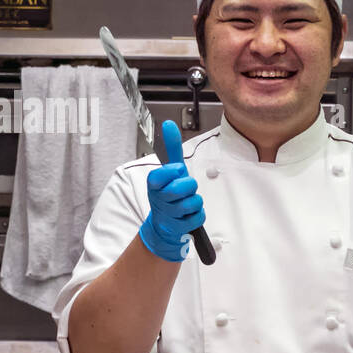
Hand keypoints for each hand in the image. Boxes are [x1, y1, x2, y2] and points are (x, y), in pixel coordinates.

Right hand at [139, 120, 205, 262]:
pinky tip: (189, 214)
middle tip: (185, 188)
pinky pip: (198, 217)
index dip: (172, 172)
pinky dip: (198, 214)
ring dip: (195, 201)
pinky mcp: (179, 228)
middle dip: (189, 186)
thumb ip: (171, 148)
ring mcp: (168, 215)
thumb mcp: (169, 170)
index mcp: (154, 184)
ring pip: (193, 202)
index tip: (177, 170)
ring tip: (187, 202)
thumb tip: (169, 124)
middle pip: (182, 187)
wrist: (164, 224)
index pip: (160, 174)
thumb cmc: (169, 193)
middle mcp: (158, 199)